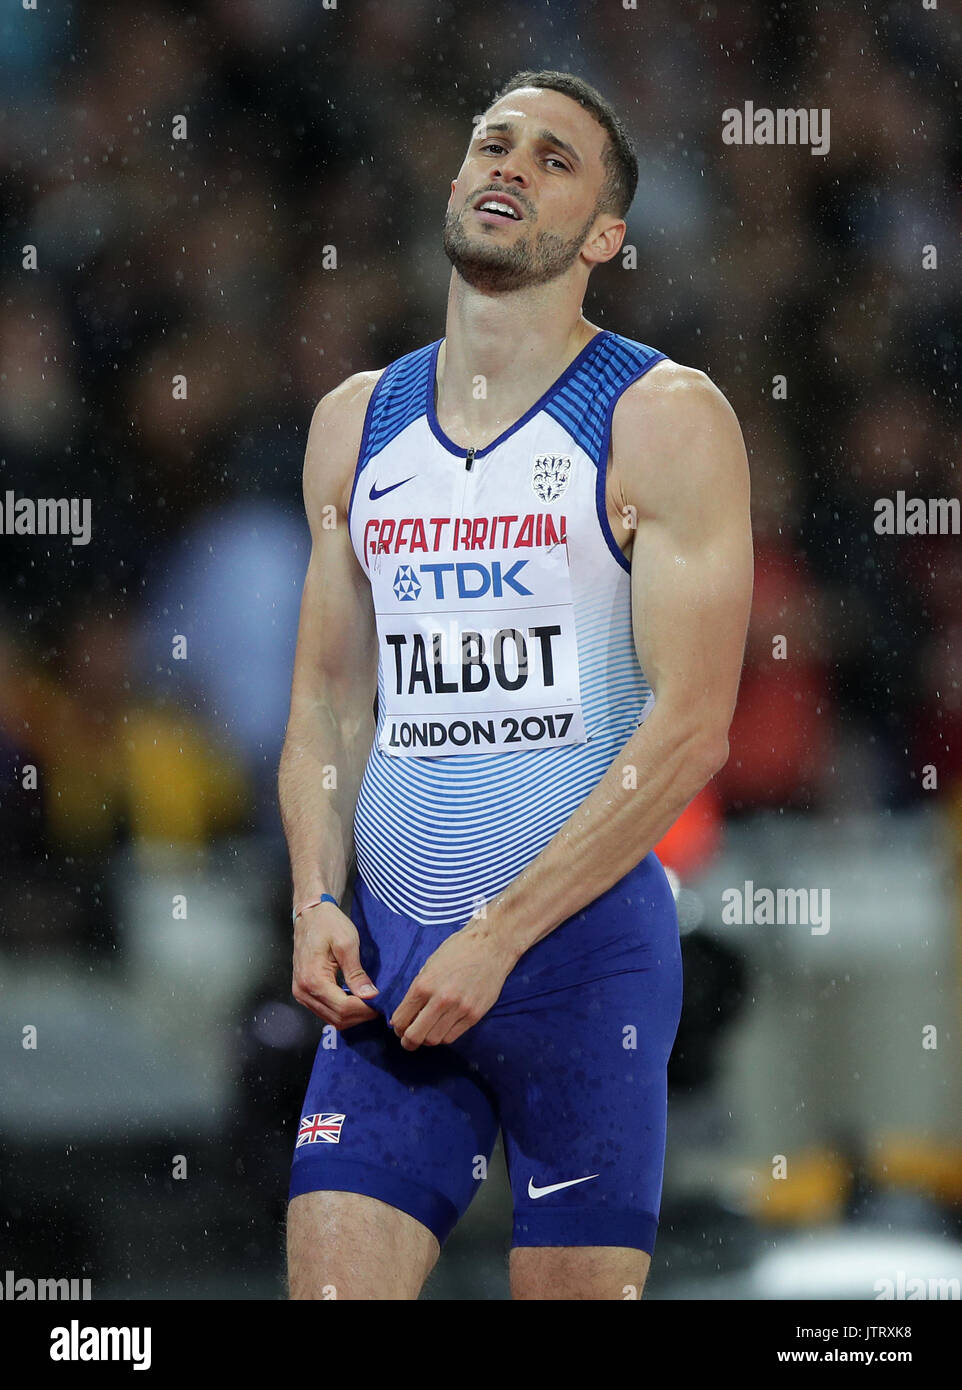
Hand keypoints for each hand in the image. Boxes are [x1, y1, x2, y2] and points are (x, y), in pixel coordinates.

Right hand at [292, 902, 379, 1029]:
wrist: (310, 914)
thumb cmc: (328, 924)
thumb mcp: (347, 944)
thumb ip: (356, 973)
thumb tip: (370, 995)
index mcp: (313, 980)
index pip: (343, 1008)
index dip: (365, 1010)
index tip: (382, 1003)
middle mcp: (303, 991)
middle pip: (337, 1019)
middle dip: (361, 1015)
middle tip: (379, 1004)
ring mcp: (301, 994)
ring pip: (331, 1019)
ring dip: (352, 1016)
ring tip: (370, 1003)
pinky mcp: (304, 992)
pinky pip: (325, 1011)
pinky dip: (342, 1011)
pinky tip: (356, 1000)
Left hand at [389, 921, 515, 1049]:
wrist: (490, 946)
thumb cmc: (458, 950)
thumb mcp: (430, 965)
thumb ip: (419, 989)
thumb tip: (407, 1013)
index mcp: (424, 984)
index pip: (401, 1019)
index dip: (397, 1027)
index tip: (399, 1028)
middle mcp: (440, 999)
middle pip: (415, 1036)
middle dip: (408, 1042)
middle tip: (408, 1040)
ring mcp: (459, 1009)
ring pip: (434, 1040)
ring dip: (427, 1039)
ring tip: (427, 1031)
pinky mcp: (474, 1015)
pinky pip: (452, 1037)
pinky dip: (443, 1036)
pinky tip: (443, 1027)